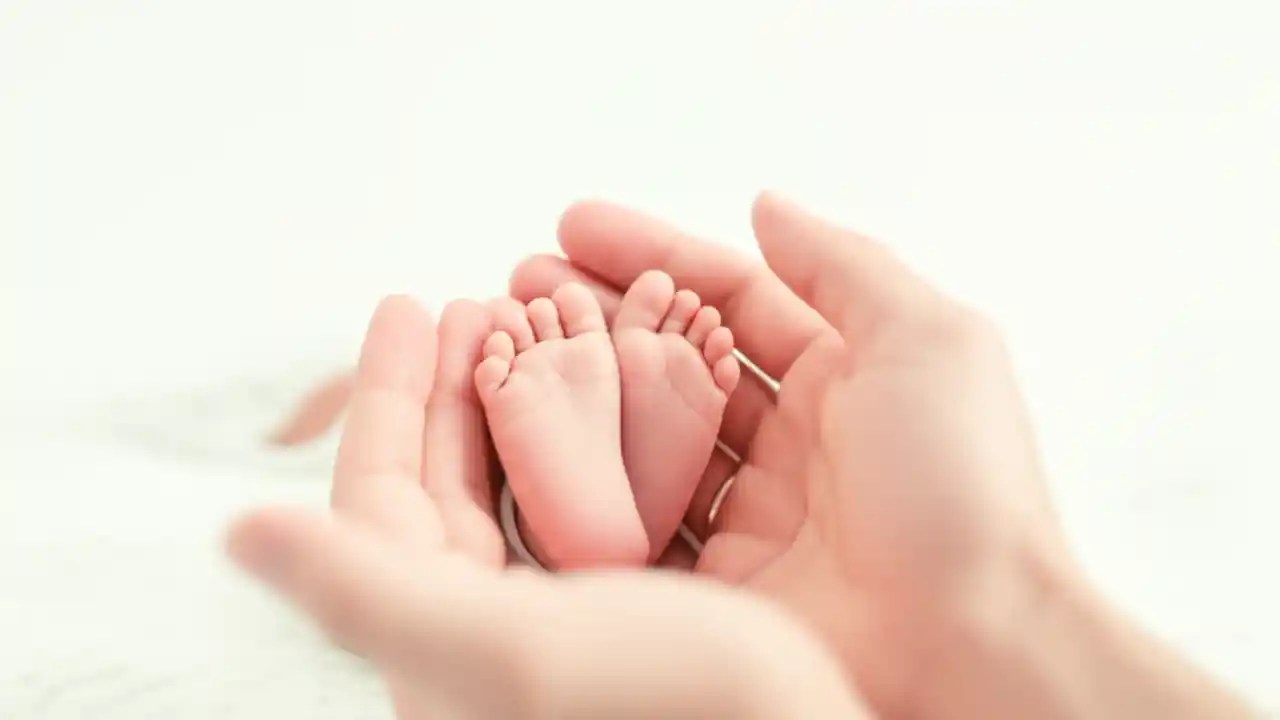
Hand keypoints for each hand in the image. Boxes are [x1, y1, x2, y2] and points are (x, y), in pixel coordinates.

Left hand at [228, 296, 867, 718]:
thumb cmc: (654, 710)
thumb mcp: (503, 645)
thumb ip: (363, 589)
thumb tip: (237, 532)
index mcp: (438, 630)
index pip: (381, 490)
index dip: (388, 391)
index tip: (408, 299)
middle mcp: (487, 623)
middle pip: (451, 475)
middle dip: (460, 380)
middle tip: (479, 299)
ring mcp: (557, 614)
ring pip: (520, 480)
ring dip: (525, 397)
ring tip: (540, 326)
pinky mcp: (625, 604)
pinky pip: (589, 496)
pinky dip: (594, 434)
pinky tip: (615, 389)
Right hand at [508, 193, 1078, 716]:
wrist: (970, 648)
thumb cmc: (959, 487)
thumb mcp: (925, 343)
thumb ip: (843, 267)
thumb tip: (765, 204)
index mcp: (841, 378)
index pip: (729, 298)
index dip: (653, 255)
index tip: (573, 225)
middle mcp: (791, 445)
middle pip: (676, 363)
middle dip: (599, 318)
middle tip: (521, 285)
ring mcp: (751, 517)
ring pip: (647, 441)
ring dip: (582, 395)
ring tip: (508, 350)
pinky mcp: (720, 587)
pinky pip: (639, 526)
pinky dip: (587, 488)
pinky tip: (532, 444)